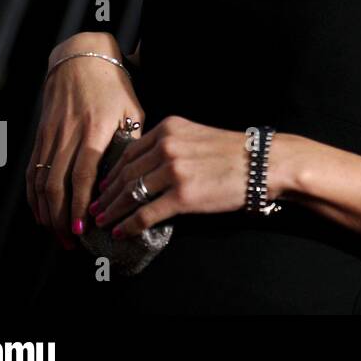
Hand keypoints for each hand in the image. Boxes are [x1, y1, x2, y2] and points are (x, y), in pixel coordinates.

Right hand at [28, 33, 143, 249]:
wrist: (81, 59)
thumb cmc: (113, 85)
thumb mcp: (132, 109)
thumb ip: (131, 141)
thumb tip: (133, 174)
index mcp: (94, 130)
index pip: (82, 175)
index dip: (80, 204)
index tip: (82, 229)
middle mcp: (68, 135)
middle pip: (57, 185)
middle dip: (60, 218)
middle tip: (69, 242)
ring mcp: (51, 136)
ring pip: (41, 181)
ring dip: (46, 212)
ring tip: (55, 234)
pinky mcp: (41, 135)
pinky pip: (33, 170)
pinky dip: (33, 195)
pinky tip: (40, 211)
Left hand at [91, 116, 249, 236]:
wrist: (264, 163)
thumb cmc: (235, 151)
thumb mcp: (197, 135)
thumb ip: (171, 144)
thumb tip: (146, 168)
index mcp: (169, 128)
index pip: (129, 153)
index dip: (112, 173)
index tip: (104, 186)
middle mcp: (167, 146)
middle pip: (126, 174)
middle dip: (107, 194)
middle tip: (96, 207)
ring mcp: (174, 171)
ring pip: (131, 194)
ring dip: (113, 211)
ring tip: (102, 221)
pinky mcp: (182, 196)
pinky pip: (146, 213)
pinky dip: (129, 225)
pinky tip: (120, 232)